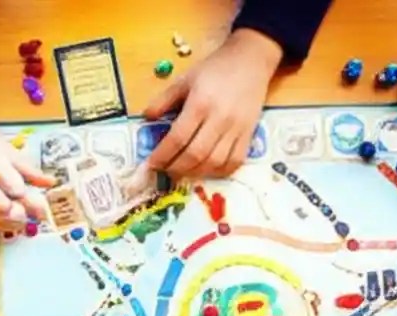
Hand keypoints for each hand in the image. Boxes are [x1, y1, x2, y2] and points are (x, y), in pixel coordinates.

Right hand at [0, 114, 54, 228]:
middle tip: (30, 217)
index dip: (30, 201)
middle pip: (1, 206)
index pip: (14, 187)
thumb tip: (50, 182)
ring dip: (7, 224)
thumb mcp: (4, 146)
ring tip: (19, 222)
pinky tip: (2, 225)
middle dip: (20, 215)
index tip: (41, 208)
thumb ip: (26, 167)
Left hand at [145, 28, 281, 177]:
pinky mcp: (249, 134)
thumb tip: (146, 118)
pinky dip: (219, 171)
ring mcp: (236, 129)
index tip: (151, 164)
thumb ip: (164, 100)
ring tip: (183, 171)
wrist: (250, 61)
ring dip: (195, 172)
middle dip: (176, 168)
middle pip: (195, 154)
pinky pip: (234, 162)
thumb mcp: (185, 79)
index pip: (178, 138)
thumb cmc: (215, 69)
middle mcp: (219, 119)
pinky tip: (207, 169)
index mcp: (200, 103)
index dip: (162, 155)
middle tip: (165, 170)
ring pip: (214, 162)